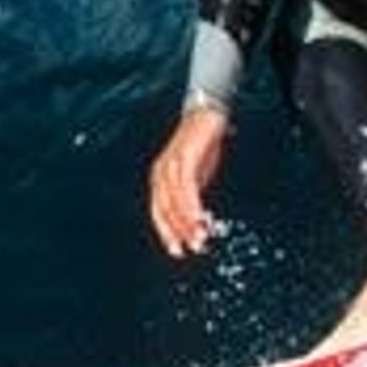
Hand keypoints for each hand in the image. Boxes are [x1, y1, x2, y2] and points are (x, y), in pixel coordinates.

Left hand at [147, 106, 230, 256]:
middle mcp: (160, 173)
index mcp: (160, 179)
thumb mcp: (196, 176)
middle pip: (164, 209)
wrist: (208, 115)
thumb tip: (197, 221)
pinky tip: (201, 218)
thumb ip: (192, 195)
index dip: (167, 232)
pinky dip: (192, 205)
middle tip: (192, 249)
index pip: (158, 211)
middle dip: (178, 232)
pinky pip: (186, 187)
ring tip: (200, 239)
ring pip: (175, 201)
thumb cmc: (201, 147)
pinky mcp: (184, 157)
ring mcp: (170, 164)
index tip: (178, 251)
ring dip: (187, 223)